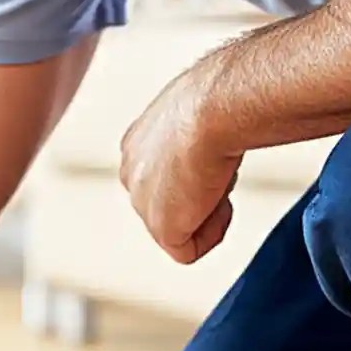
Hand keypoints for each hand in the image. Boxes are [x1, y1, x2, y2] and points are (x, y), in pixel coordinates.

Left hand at [120, 71, 242, 263]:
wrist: (213, 108)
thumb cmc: (218, 100)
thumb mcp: (202, 115)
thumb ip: (197, 139)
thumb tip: (215, 155)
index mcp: (137, 144)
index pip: (167, 178)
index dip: (200, 174)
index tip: (215, 155)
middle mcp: (131, 172)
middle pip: (175, 204)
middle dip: (202, 195)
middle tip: (218, 165)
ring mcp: (141, 202)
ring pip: (185, 225)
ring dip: (210, 208)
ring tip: (217, 175)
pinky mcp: (160, 228)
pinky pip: (190, 250)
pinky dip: (213, 232)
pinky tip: (220, 200)